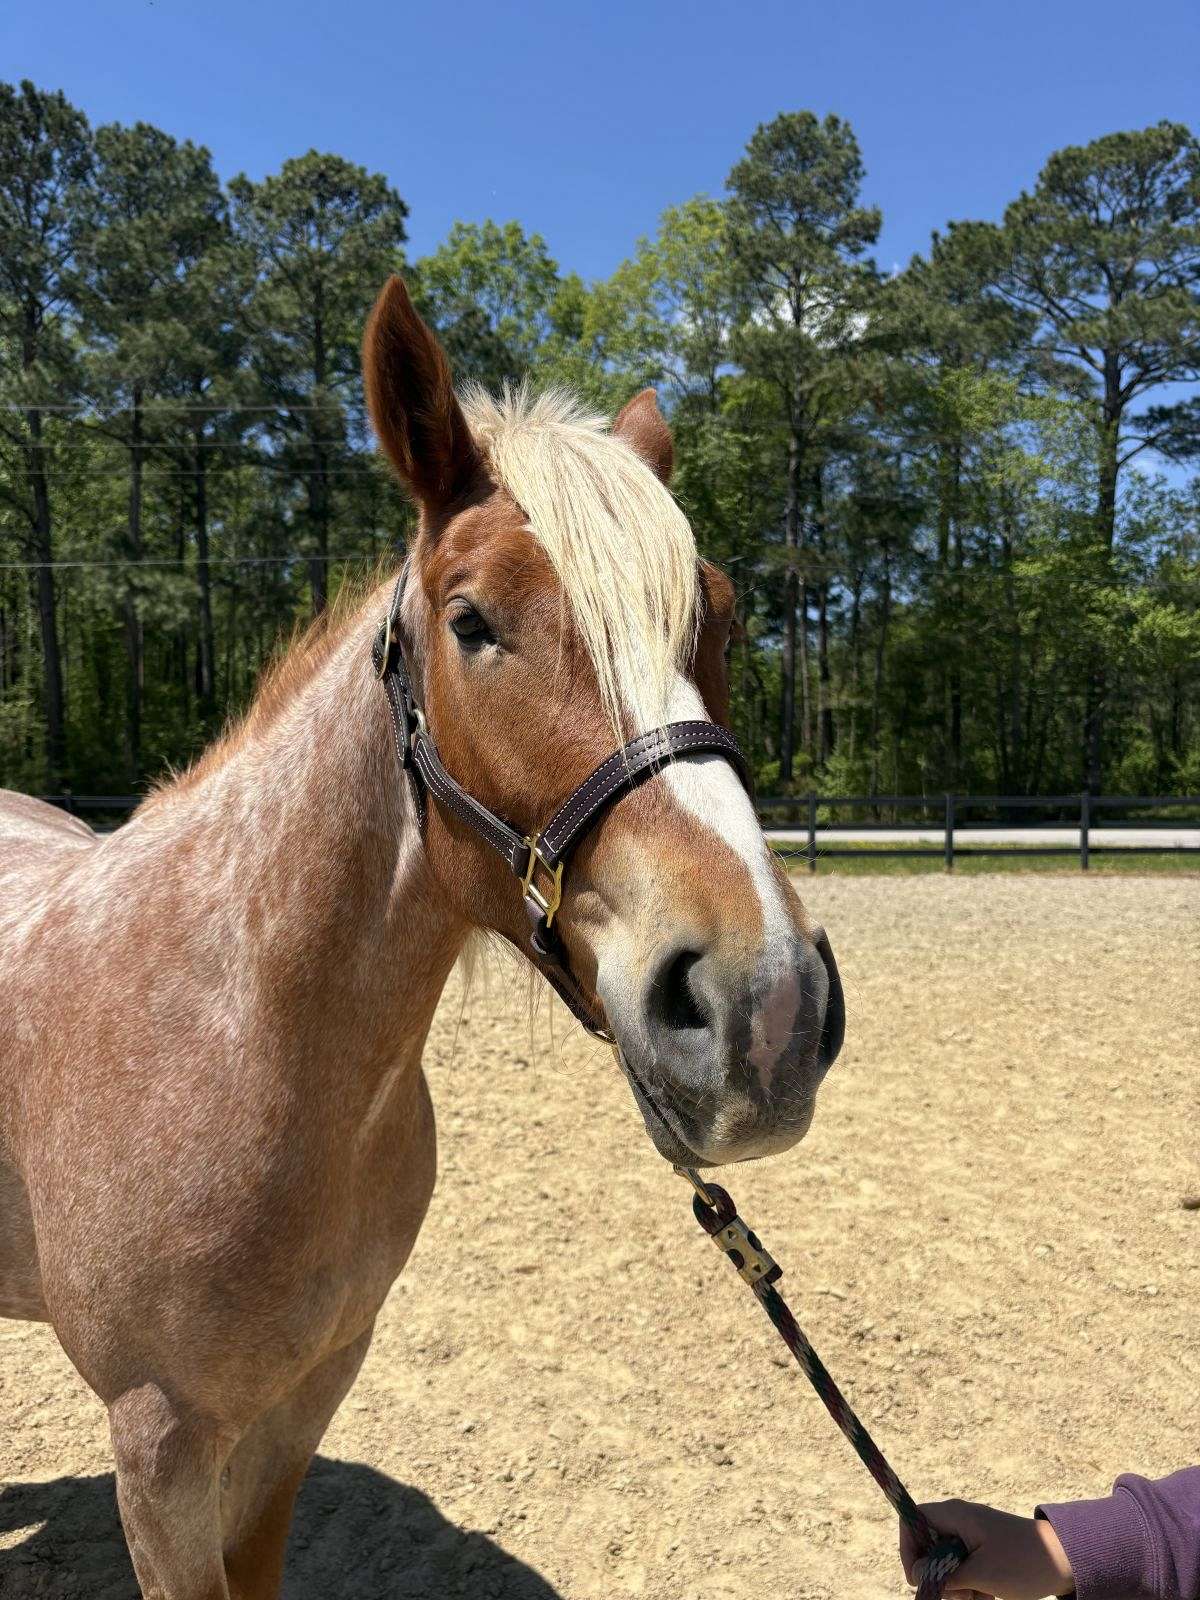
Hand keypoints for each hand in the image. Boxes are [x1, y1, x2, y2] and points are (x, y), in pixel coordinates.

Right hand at [900, 1500, 1074, 1599]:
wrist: (1066, 1563)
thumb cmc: (1022, 1563)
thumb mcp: (979, 1574)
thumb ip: (943, 1574)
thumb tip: (916, 1575)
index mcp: (956, 1515)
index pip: (914, 1520)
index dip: (908, 1548)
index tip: (916, 1578)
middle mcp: (960, 1521)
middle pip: (928, 1547)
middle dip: (938, 1576)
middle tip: (958, 1594)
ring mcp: (973, 1537)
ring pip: (945, 1563)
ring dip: (956, 1586)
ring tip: (979, 1597)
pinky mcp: (985, 1552)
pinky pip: (963, 1570)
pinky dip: (970, 1587)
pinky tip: (988, 1596)